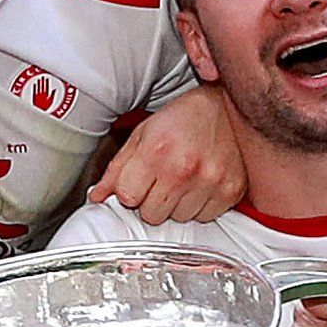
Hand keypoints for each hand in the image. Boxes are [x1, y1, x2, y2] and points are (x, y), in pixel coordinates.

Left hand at [90, 85, 245, 222]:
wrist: (227, 106)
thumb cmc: (183, 117)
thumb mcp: (142, 134)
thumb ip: (117, 168)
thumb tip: (97, 195)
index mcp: (155, 151)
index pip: (127, 198)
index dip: (129, 192)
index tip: (136, 184)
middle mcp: (183, 169)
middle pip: (152, 215)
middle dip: (151, 201)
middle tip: (160, 180)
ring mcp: (209, 181)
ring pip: (178, 219)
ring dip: (176, 205)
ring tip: (182, 179)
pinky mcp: (230, 191)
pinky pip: (205, 218)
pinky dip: (199, 206)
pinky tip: (200, 184)